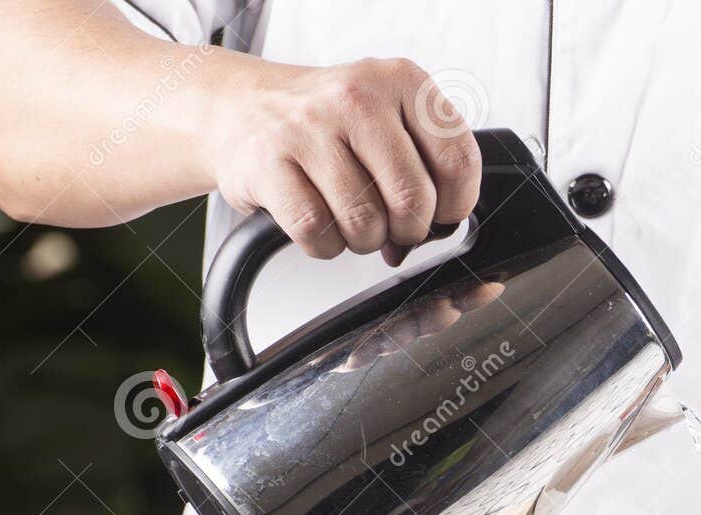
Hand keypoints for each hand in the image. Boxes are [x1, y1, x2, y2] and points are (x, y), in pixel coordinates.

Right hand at [207, 57, 480, 264]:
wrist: (242, 109)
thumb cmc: (327, 124)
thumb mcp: (388, 117)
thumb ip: (427, 161)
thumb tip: (443, 225)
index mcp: (401, 81)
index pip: (457, 161)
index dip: (454, 206)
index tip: (439, 214)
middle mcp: (357, 97)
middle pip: (412, 200)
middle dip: (407, 231)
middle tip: (391, 227)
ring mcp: (309, 127)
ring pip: (364, 223)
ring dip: (362, 240)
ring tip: (349, 219)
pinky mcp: (269, 162)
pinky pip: (317, 233)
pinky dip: (324, 246)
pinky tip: (319, 222)